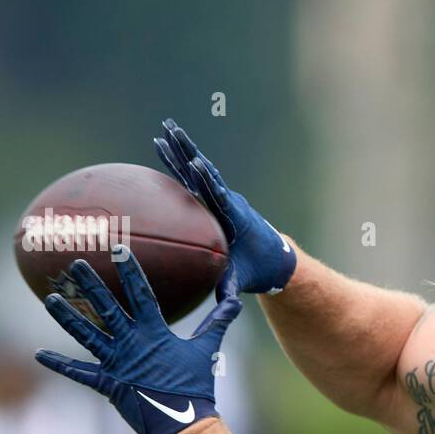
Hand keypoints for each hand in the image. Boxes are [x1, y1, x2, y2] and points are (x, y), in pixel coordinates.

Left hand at [34, 247, 241, 433]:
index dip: (130, 271)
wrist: (183, 423)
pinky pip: (79, 372)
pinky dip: (59, 363)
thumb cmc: (196, 386)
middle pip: (107, 309)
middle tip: (75, 264)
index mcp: (154, 333)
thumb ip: (218, 321)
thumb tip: (235, 299)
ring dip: (67, 317)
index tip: (118, 249)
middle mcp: (131, 344)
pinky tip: (39, 353)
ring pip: (87, 335)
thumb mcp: (208, 349)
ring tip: (51, 299)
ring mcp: (117, 364)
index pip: (141, 295)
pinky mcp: (107, 384)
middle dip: (91, 285)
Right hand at [154, 118, 295, 295]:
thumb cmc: (256, 270)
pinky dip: (178, 160)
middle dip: (189, 151)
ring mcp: (220, 196)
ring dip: (181, 148)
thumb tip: (222, 305)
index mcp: (233, 216)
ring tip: (165, 128)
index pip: (219, 194)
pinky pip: (192, 176)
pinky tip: (162, 144)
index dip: (208, 180)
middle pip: (205, 172)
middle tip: (172, 131)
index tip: (196, 164)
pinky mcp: (213, 197)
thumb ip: (230, 288)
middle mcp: (227, 200)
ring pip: (197, 168)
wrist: (272, 258)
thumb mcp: (242, 279)